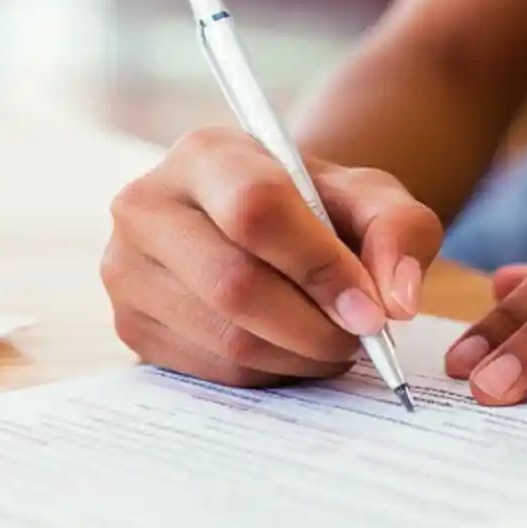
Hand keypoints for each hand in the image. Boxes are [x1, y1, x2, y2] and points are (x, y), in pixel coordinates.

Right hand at [103, 127, 442, 386]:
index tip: (371, 310)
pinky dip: (268, 373)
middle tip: (361, 338)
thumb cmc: (312, 208)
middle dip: (314, 327)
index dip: (319, 267)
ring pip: (226, 338)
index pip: (254, 210)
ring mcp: (127, 269)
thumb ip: (400, 231)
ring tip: (332, 342)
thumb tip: (397, 301)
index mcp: (204, 154)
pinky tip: (290, 350)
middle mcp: (146, 205)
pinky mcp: (130, 324)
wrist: (255, 226)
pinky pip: (212, 371)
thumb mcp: (369, 199)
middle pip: (234, 285)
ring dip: (299, 356)